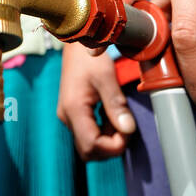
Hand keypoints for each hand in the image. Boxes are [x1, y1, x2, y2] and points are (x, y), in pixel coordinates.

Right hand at [56, 41, 135, 159]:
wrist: (76, 45)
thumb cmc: (90, 57)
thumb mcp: (106, 77)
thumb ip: (116, 104)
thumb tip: (128, 129)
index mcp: (73, 109)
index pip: (91, 144)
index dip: (113, 145)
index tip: (129, 131)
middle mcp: (67, 117)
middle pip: (88, 150)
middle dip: (110, 146)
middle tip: (125, 126)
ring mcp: (68, 116)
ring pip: (88, 144)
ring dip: (107, 139)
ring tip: (118, 116)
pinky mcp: (72, 114)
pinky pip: (87, 133)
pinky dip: (102, 131)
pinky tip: (110, 114)